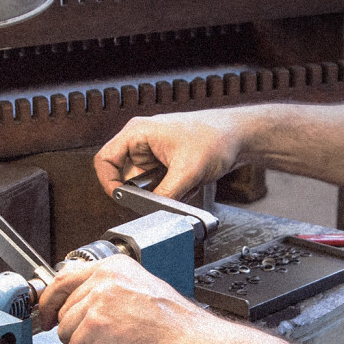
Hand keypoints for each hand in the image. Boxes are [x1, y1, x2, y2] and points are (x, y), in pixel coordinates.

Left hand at [37, 255, 206, 343]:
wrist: (189, 342)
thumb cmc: (176, 327)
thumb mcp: (141, 294)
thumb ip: (111, 296)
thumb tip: (87, 314)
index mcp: (115, 267)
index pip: (66, 278)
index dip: (51, 300)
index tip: (47, 315)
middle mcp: (103, 279)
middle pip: (64, 311)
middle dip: (74, 336)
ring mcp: (96, 301)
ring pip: (66, 333)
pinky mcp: (92, 327)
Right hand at [94, 109, 245, 199]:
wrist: (239, 137)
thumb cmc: (216, 138)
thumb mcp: (187, 172)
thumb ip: (165, 194)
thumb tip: (151, 211)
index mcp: (138, 132)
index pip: (105, 159)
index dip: (108, 183)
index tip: (121, 199)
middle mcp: (142, 141)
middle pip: (125, 176)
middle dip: (145, 192)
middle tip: (162, 195)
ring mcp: (153, 153)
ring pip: (144, 185)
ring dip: (163, 192)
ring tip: (184, 185)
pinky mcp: (165, 164)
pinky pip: (159, 186)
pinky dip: (173, 191)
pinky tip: (190, 184)